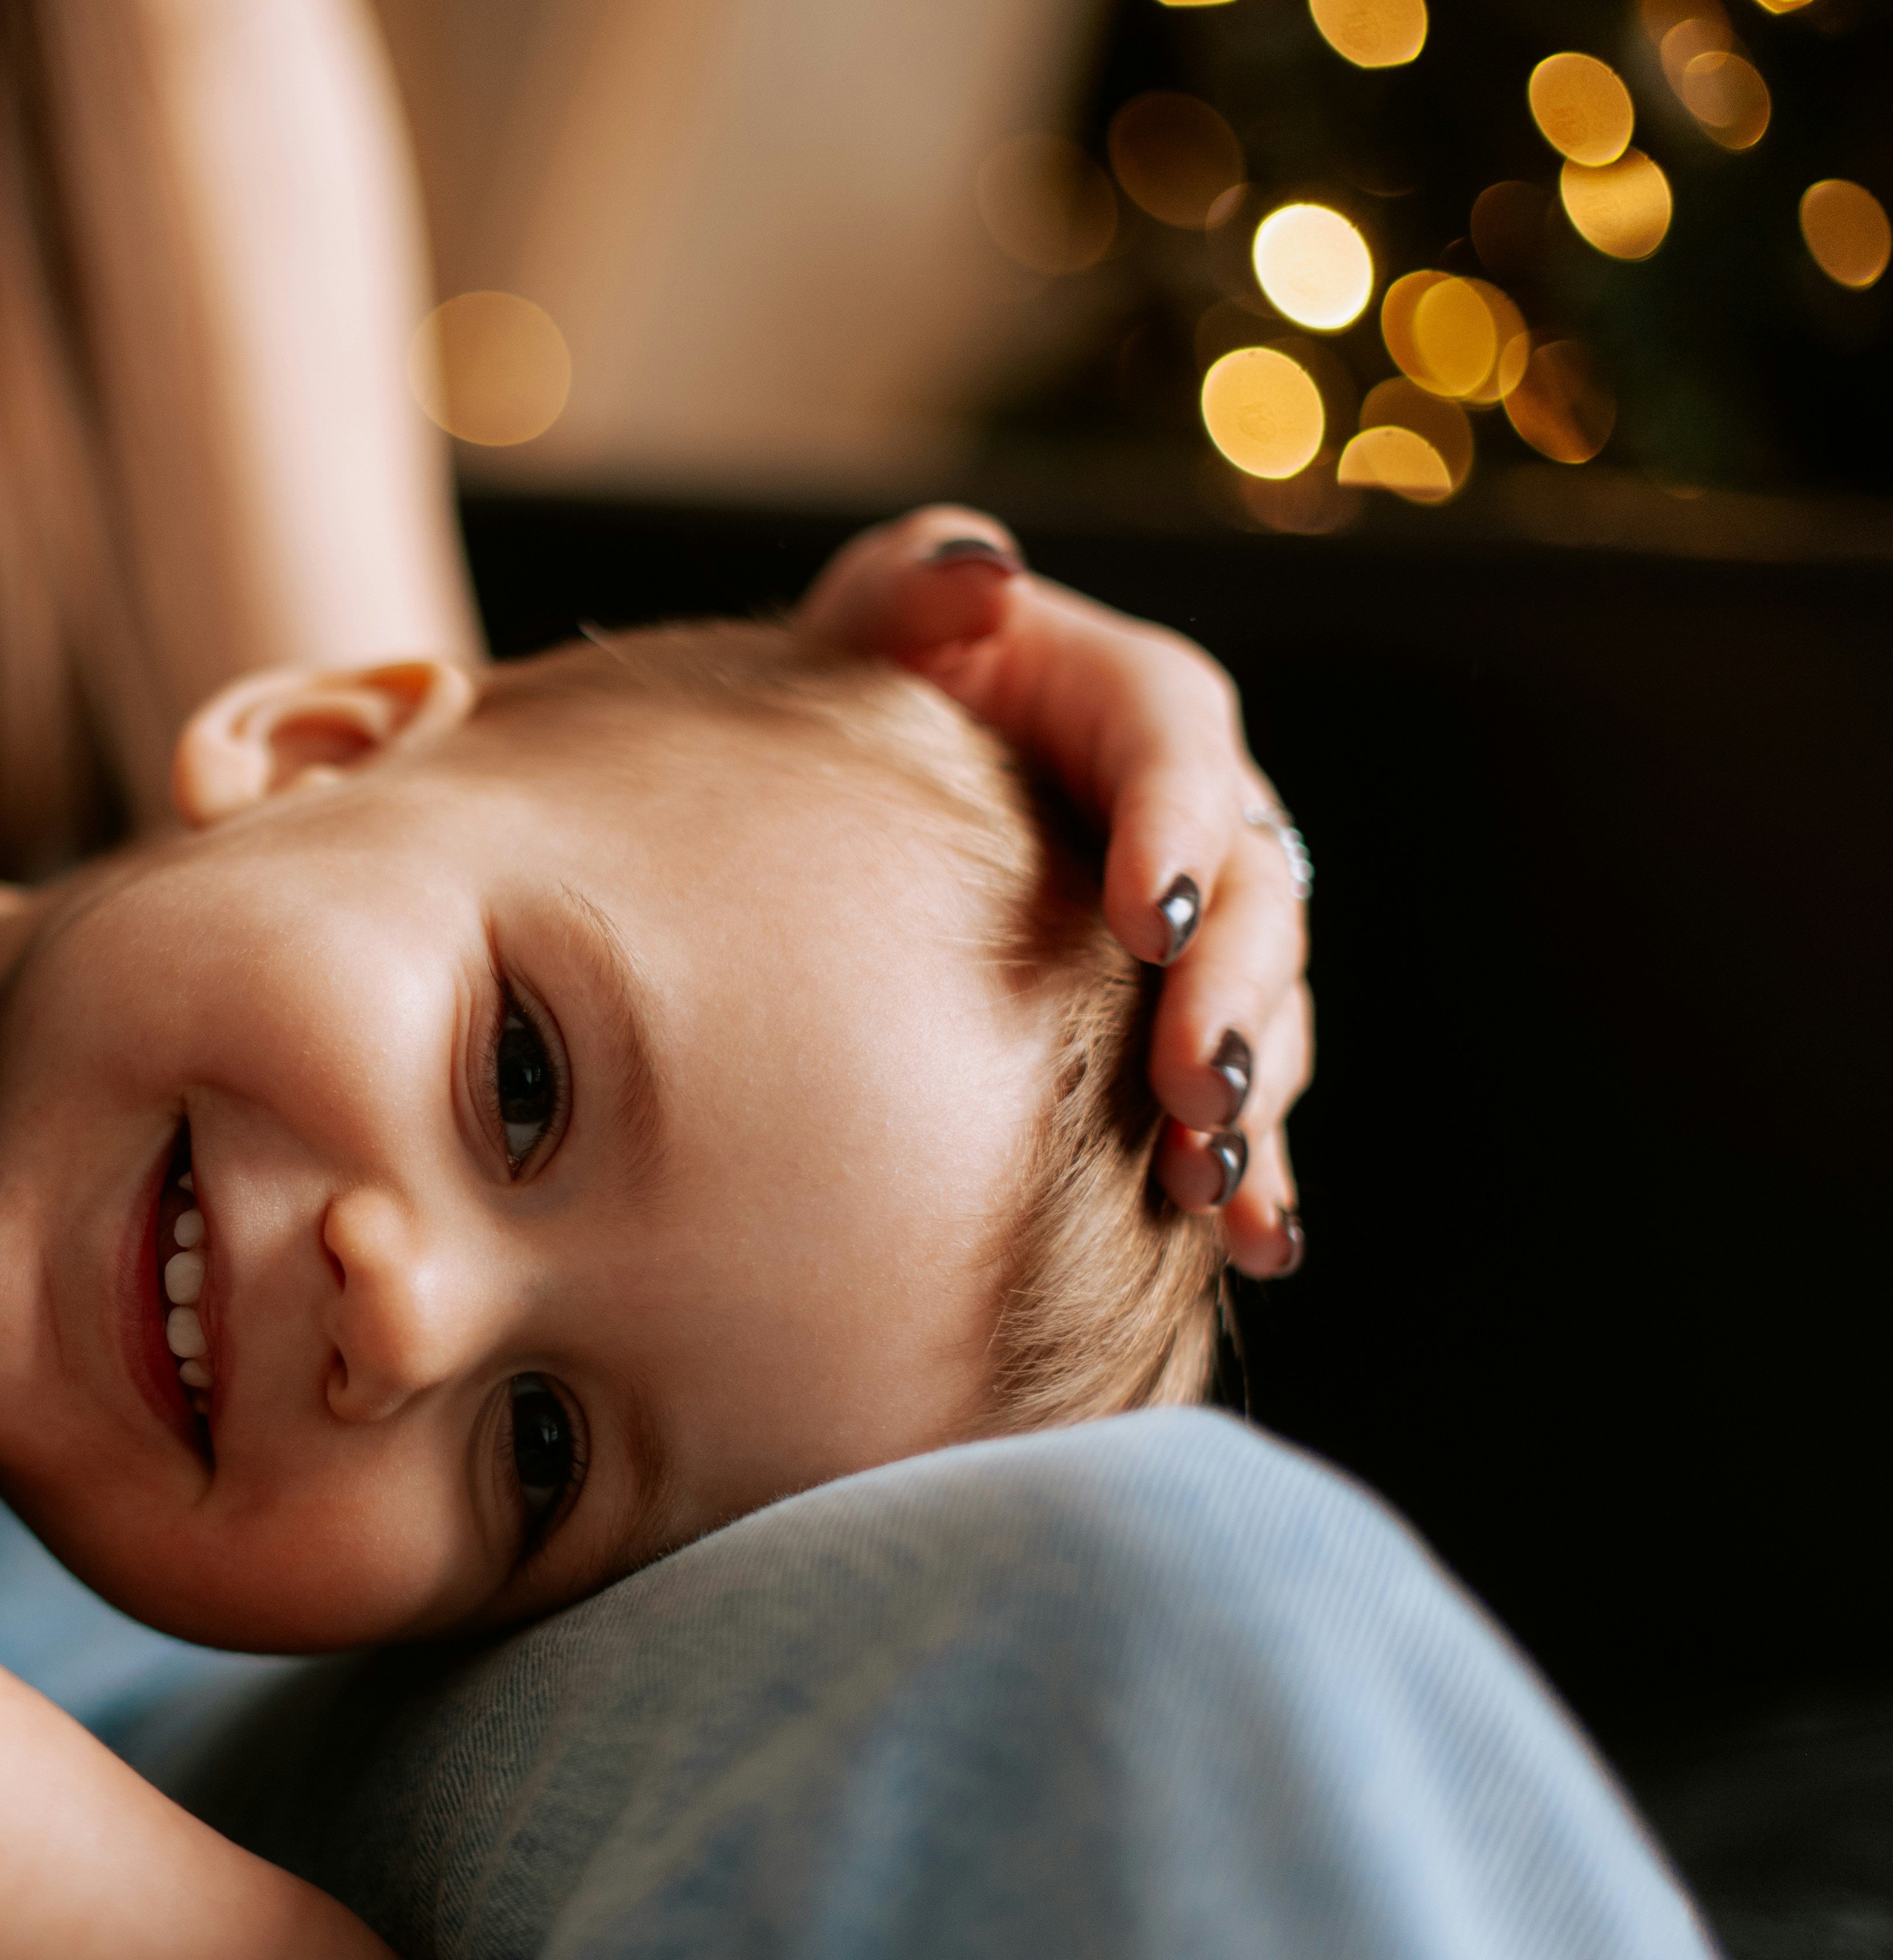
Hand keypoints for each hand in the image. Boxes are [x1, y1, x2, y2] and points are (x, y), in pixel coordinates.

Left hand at [798, 506, 1308, 1278]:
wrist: (837, 822)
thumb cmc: (855, 702)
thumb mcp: (869, 627)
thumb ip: (912, 586)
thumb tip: (980, 572)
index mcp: (1135, 706)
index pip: (1181, 749)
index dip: (1178, 829)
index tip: (1146, 918)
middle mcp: (1197, 815)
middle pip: (1251, 896)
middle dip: (1234, 997)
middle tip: (1197, 1088)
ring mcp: (1205, 927)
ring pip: (1265, 1008)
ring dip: (1253, 1098)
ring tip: (1212, 1179)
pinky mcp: (1185, 1022)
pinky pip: (1241, 1099)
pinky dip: (1253, 1174)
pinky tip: (1255, 1244)